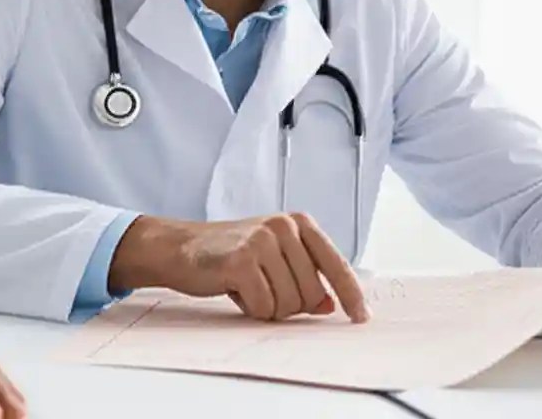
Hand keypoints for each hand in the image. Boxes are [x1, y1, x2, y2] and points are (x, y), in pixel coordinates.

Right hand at [109, 213, 370, 322]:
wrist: (179, 247)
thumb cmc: (228, 255)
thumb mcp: (273, 259)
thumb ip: (304, 277)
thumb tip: (330, 305)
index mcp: (298, 223)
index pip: (336, 265)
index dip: (351, 295)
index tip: (361, 317)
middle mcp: (284, 227)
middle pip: (312, 294)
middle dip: (291, 305)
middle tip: (263, 292)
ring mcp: (263, 241)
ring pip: (289, 304)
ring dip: (269, 307)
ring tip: (247, 288)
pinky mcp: (242, 261)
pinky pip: (264, 306)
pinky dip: (250, 308)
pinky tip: (234, 290)